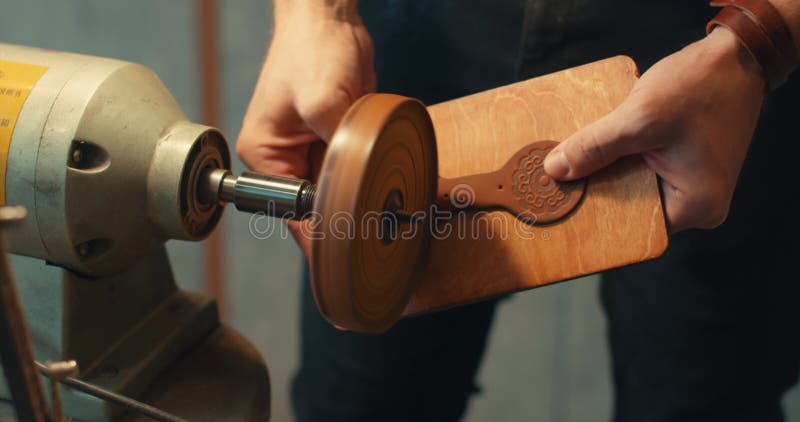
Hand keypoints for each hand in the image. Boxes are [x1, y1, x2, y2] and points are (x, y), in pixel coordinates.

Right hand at [237, 1, 374, 256]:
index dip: (320, 232)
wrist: (330, 21)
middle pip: (312, 206)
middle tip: (373, 236)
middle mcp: (281, 157)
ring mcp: (308, 149)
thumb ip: (334, 145)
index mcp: (264, 153)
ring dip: (355, 199)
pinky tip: (382, 190)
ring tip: (382, 217)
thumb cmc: (312, 49)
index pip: (291, 209)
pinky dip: (364, 179)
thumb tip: (350, 184)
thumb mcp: (322, 99)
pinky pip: (348, 171)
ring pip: (333, 191)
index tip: (346, 251)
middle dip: (341, 217)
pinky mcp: (331, 140)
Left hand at [543, 28, 766, 232]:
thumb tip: (555, 170)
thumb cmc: (703, 86)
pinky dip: (620, 158)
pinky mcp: (682, 166)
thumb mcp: (640, 118)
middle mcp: (696, 205)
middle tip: (558, 180)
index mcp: (694, 208)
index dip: (594, 214)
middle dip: (596, 191)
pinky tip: (596, 148)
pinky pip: (641, 170)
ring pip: (632, 186)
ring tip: (573, 162)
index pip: (630, 227)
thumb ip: (595, 147)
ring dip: (606, 171)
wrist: (736, 57)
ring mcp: (690, 185)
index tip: (561, 202)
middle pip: (629, 208)